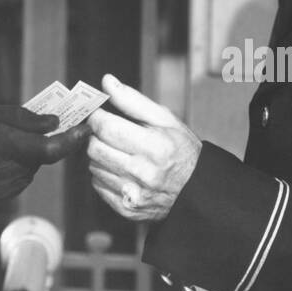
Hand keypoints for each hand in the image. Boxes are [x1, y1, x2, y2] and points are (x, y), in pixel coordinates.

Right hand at [0, 104, 89, 205]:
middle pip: (43, 157)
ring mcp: (7, 187)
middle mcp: (13, 171)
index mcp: (11, 147)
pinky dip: (15, 166)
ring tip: (1, 141)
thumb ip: (25, 119)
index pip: (53, 149)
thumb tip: (54, 122)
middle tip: (29, 126)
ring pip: (31, 168)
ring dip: (27, 155)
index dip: (74, 139)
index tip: (86, 128)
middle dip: (42, 142)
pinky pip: (19, 178)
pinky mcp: (1, 197)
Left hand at [87, 74, 200, 222]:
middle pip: (94, 148)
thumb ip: (132, 100)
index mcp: (154, 146)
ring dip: (100, 155)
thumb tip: (107, 81)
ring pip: (93, 167)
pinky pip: (98, 186)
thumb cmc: (182, 150)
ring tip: (118, 151)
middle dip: (95, 136)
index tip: (100, 113)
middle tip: (108, 132)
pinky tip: (120, 169)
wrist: (197, 191)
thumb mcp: (165, 119)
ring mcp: (133, 194)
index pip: (106, 127)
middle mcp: (142, 173)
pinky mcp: (127, 209)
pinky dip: (103, 175)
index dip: (97, 117)